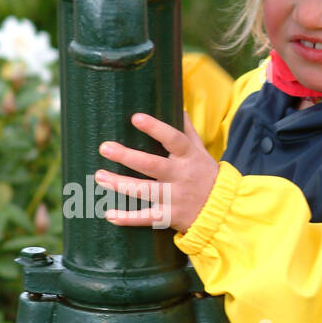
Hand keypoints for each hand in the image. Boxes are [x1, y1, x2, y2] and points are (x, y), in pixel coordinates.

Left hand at [94, 110, 219, 234]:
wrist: (222, 210)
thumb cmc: (206, 175)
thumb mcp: (201, 151)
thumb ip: (187, 130)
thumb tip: (177, 104)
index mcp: (188, 156)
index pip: (173, 139)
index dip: (155, 128)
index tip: (135, 118)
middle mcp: (181, 176)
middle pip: (152, 165)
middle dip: (127, 156)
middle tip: (104, 147)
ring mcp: (174, 198)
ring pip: (144, 191)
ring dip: (119, 184)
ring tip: (99, 176)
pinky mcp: (169, 216)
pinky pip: (146, 218)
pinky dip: (127, 218)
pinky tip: (109, 215)